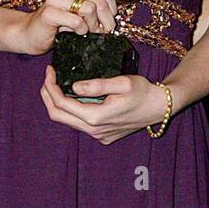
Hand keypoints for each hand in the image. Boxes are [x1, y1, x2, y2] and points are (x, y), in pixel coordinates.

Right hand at [11, 0, 117, 55]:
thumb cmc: (59, 24)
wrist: (31, 34)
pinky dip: (81, 30)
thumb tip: (114, 16)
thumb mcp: (80, 12)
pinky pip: (76, 21)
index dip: (112, 10)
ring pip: (90, 9)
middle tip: (102, 32)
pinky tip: (76, 33)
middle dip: (105, 21)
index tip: (109, 23)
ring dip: (93, 26)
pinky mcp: (48, 12)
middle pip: (100, 2)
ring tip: (88, 32)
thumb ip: (96, 8)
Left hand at [39, 67, 169, 144]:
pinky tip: (77, 96)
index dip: (50, 87)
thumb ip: (96, 84)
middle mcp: (94, 130)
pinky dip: (73, 110)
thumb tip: (74, 86)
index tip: (49, 71)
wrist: (160, 107)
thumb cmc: (143, 91)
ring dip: (60, 104)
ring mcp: (98, 135)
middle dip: (48, 96)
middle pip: (58, 116)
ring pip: (69, 121)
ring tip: (59, 84)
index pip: (61, 104)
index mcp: (95, 117)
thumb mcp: (122, 82)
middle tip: (47, 78)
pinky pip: (81, 124)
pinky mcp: (104, 136)